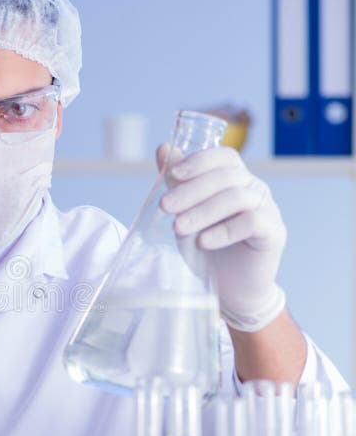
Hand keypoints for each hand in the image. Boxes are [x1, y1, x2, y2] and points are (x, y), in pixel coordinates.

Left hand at [158, 145, 286, 331]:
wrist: (228, 287)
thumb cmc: (206, 246)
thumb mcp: (185, 213)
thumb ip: (176, 183)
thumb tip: (163, 148)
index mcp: (234, 179)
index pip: (224, 157)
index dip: (200, 161)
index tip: (173, 174)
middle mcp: (254, 189)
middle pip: (226, 177)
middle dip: (191, 190)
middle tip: (165, 206)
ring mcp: (267, 209)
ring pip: (236, 198)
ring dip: (202, 212)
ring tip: (178, 228)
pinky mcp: (273, 232)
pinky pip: (251, 222)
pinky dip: (223, 231)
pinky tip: (203, 242)